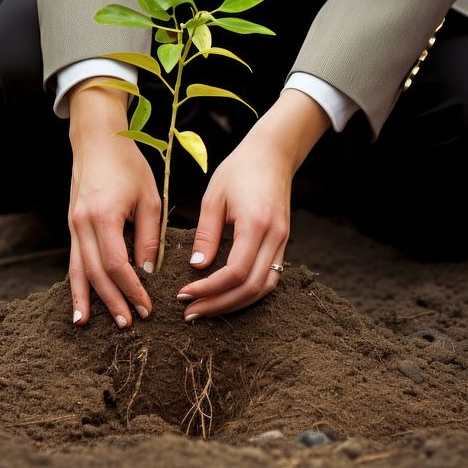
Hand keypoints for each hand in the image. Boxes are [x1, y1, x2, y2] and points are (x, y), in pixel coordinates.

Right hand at [67, 79, 160, 327]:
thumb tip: (147, 271)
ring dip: (84, 299)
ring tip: (87, 324)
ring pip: (76, 270)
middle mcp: (82, 224)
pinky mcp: (72, 225)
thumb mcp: (149, 198)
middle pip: (94, 273)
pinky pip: (72, 260)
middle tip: (127, 324)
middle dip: (110, 301)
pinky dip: (75, 283)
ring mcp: (72, 225)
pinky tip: (78, 300)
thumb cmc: (128, 165)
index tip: (147, 307)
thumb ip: (148, 236)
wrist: (97, 139)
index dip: (131, 289)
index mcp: (103, 217)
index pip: (116, 264)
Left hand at [177, 89, 331, 319]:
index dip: (210, 289)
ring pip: (264, 288)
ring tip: (205, 309)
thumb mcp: (213, 198)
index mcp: (256, 224)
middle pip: (252, 288)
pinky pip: (270, 278)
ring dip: (235, 303)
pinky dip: (248, 292)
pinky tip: (225, 296)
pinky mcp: (283, 243)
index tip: (185, 294)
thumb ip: (206, 235)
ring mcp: (283, 242)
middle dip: (220, 304)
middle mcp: (275, 237)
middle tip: (190, 312)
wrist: (273, 154)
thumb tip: (197, 269)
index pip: (236, 272)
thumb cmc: (238, 170)